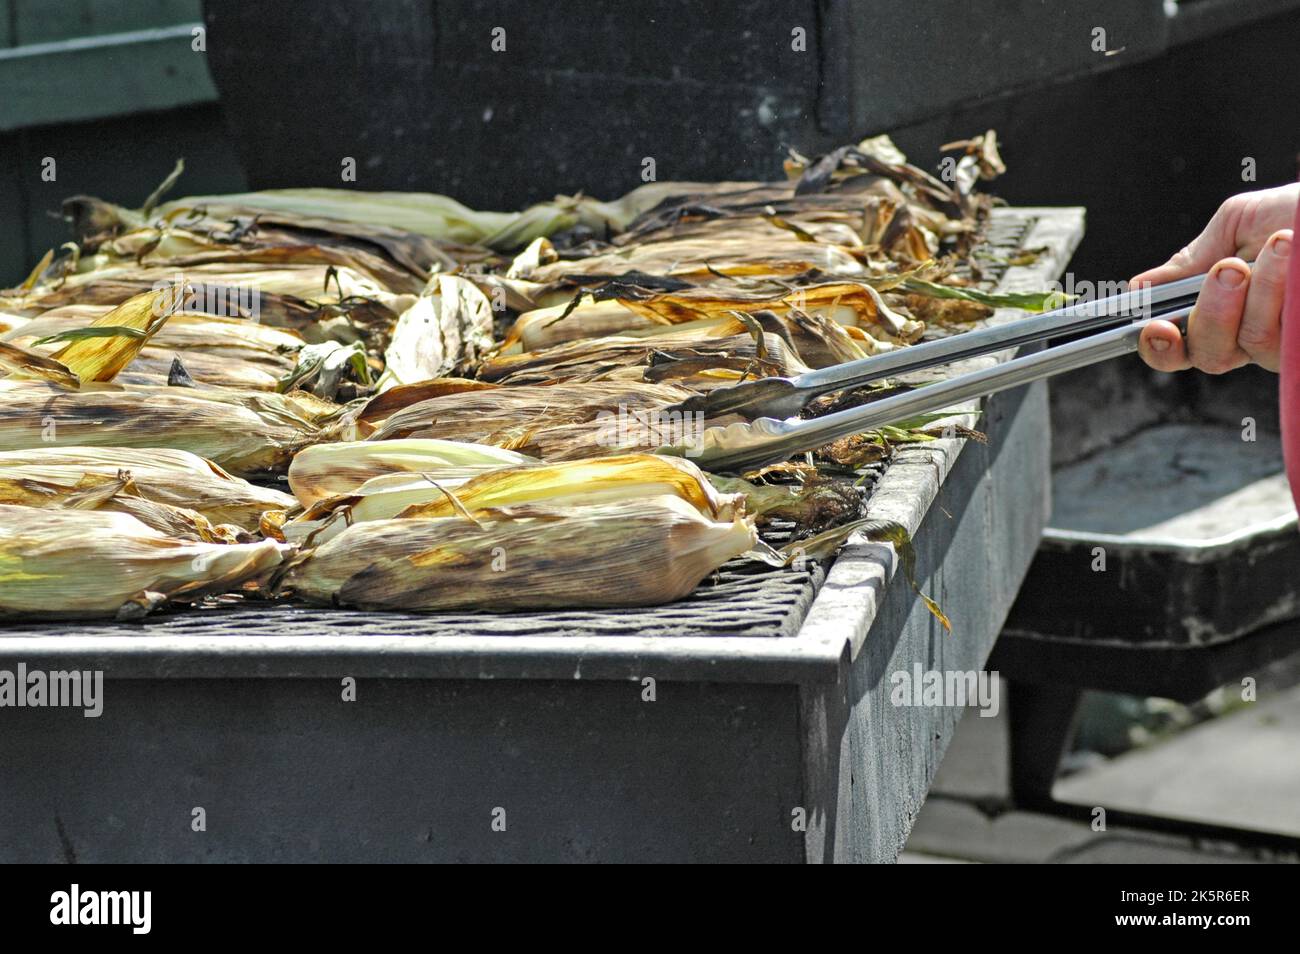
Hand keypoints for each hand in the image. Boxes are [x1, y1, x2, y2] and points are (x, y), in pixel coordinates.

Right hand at [1131, 182, 1296, 372]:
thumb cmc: (1299, 212)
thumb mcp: (1237, 223)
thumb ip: (1189, 260)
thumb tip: (1139, 288)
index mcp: (1221, 312)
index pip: (1178, 348)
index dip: (1159, 346)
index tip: (1155, 326)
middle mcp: (1250, 335)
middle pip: (1209, 356)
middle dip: (1212, 313)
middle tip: (1229, 269)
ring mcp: (1285, 343)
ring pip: (1249, 343)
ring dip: (1259, 292)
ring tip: (1280, 245)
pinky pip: (1282, 339)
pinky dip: (1282, 292)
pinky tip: (1294, 254)